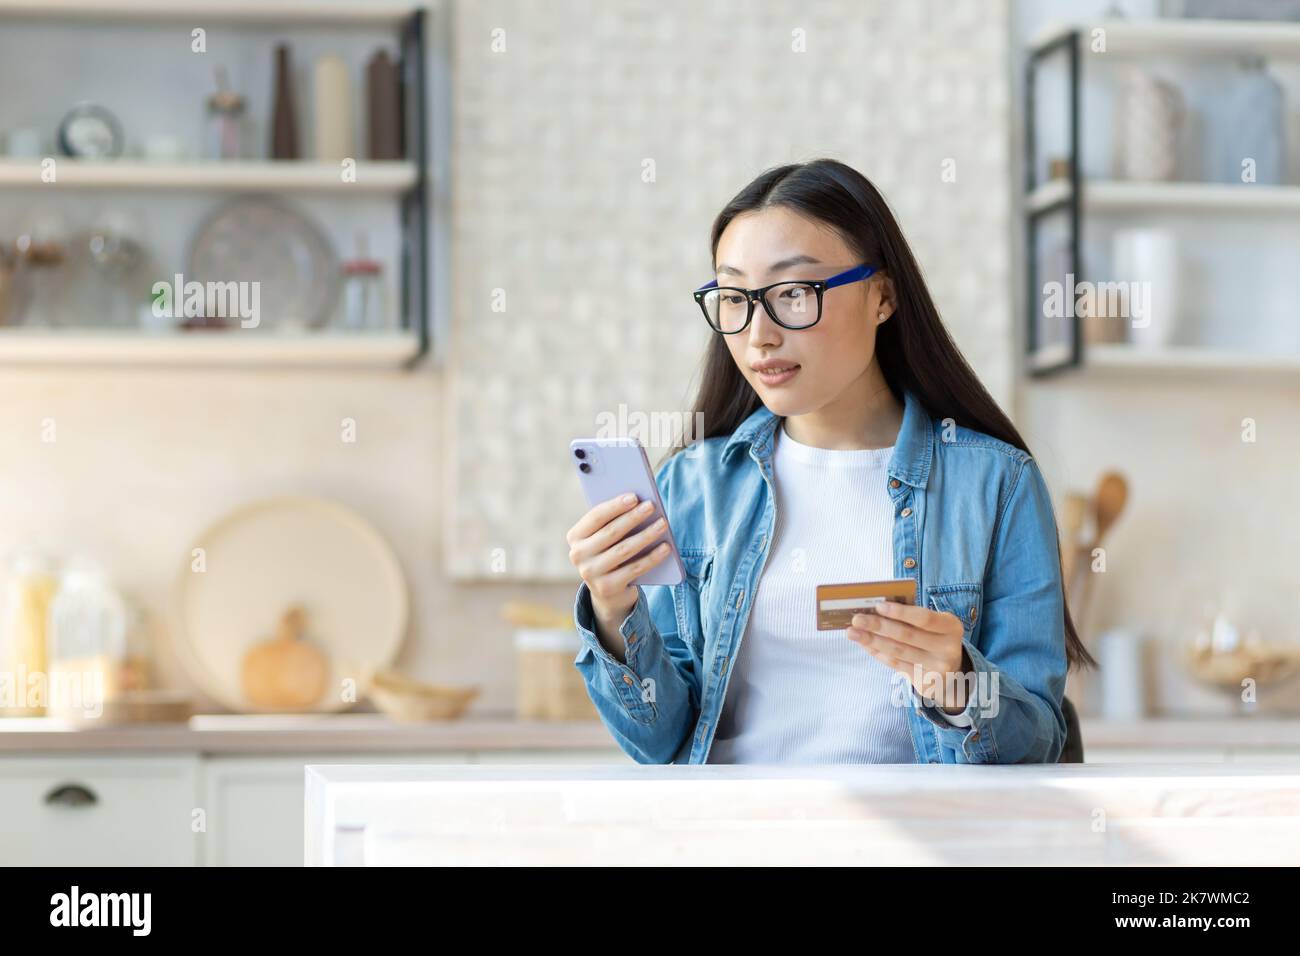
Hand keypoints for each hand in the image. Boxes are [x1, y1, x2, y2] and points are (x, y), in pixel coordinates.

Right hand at [566, 492, 671, 626]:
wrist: (609, 592)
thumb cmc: (610, 552)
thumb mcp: (605, 538)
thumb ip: (613, 521)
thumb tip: (639, 503)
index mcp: (575, 536)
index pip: (596, 516)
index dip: (615, 506)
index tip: (634, 496)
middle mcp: (578, 555)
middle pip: (611, 532)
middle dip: (633, 517)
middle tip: (651, 506)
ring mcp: (591, 573)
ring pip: (624, 550)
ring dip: (646, 535)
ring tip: (663, 524)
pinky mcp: (607, 588)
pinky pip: (634, 569)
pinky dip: (652, 557)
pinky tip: (666, 547)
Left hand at [846, 601, 970, 712]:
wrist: (951, 673)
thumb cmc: (935, 638)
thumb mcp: (934, 625)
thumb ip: (912, 617)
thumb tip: (876, 609)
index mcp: (952, 627)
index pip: (924, 618)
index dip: (900, 612)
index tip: (878, 606)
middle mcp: (948, 649)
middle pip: (907, 636)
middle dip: (878, 626)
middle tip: (856, 619)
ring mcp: (938, 669)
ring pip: (898, 652)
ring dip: (872, 641)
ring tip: (852, 632)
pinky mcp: (926, 683)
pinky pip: (896, 665)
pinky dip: (878, 653)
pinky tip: (865, 645)